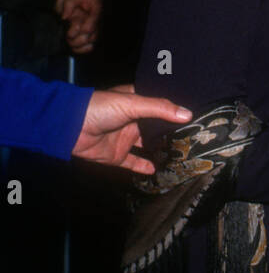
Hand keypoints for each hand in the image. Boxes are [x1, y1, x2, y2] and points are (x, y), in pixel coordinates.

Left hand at [59, 0, 103, 54]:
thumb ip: (69, 4)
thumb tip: (63, 17)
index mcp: (96, 13)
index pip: (88, 28)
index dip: (77, 32)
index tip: (68, 33)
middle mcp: (99, 22)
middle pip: (90, 37)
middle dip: (77, 41)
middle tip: (67, 38)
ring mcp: (98, 27)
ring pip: (92, 42)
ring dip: (80, 46)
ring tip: (69, 44)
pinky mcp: (96, 31)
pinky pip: (92, 44)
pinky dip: (84, 49)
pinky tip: (75, 48)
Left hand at [71, 85, 191, 171]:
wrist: (69, 127)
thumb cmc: (99, 107)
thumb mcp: (133, 103)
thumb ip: (160, 109)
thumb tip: (188, 114)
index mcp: (136, 102)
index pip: (160, 106)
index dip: (175, 110)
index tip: (196, 115)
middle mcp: (132, 120)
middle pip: (157, 128)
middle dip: (172, 133)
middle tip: (195, 138)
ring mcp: (124, 138)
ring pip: (148, 146)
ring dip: (161, 151)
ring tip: (181, 155)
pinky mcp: (116, 155)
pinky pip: (134, 163)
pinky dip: (144, 166)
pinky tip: (158, 170)